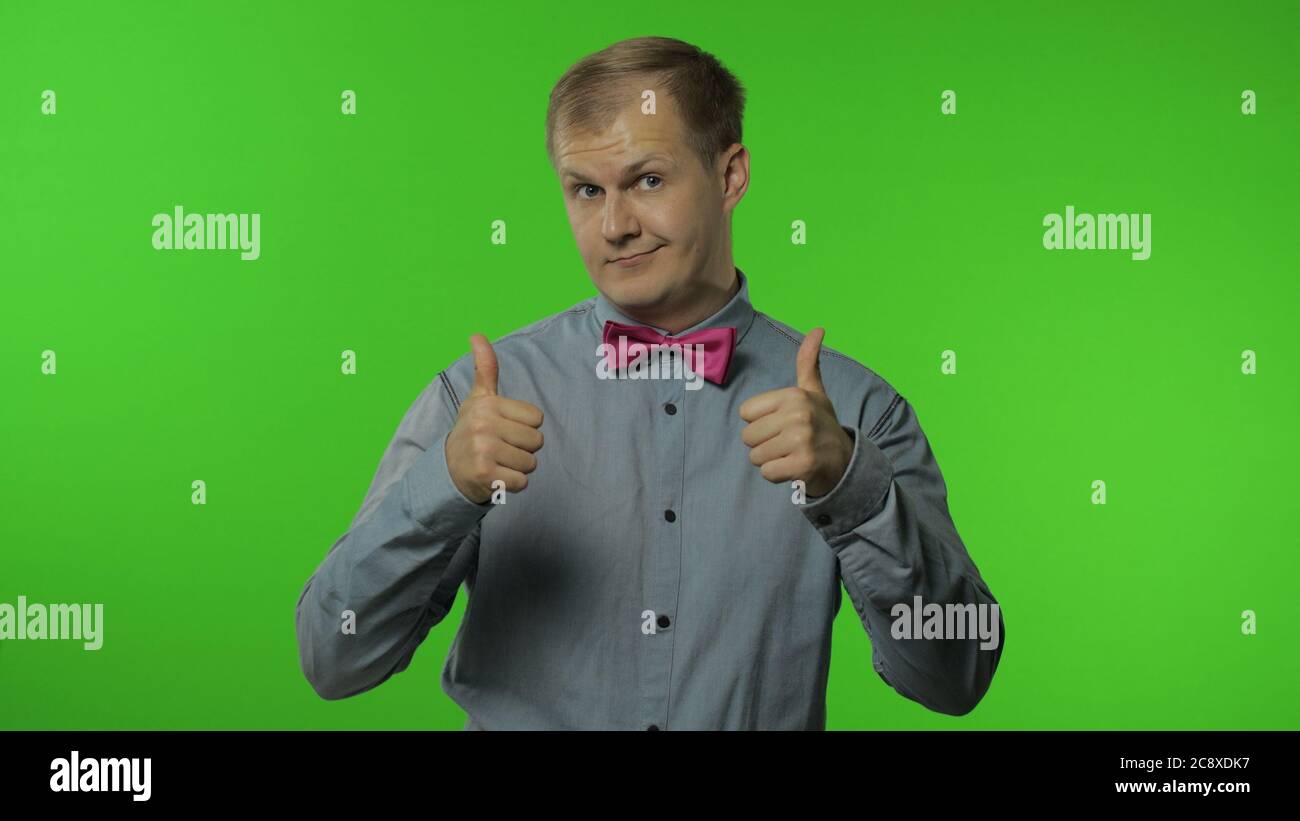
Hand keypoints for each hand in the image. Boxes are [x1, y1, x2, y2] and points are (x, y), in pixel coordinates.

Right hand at [445, 334, 544, 503]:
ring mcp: (483, 451)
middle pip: (536, 442)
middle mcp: (483, 425)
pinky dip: (513, 484)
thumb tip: (477, 334)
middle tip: (501, 448)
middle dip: (523, 449)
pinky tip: (496, 477)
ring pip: (531, 463)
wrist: (448, 469)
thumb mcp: (479, 398)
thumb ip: (485, 368)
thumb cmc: (472, 429)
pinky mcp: (486, 476)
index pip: (537, 419)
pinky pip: (522, 482)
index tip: (504, 428)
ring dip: (519, 468)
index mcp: (487, 405)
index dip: (525, 427)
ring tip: (498, 462)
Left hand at [739, 327, 852, 496]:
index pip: (745, 413)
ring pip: (755, 457)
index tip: (783, 424)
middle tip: (787, 443)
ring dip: (770, 460)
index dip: (760, 422)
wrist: (845, 461)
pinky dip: (777, 475)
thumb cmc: (821, 425)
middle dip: (764, 444)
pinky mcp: (803, 465)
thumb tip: (818, 328)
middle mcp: (799, 414)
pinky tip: (794, 468)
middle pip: (748, 437)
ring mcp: (802, 440)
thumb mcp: (814, 391)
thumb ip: (808, 361)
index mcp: (794, 395)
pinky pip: (767, 473)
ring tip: (791, 455)